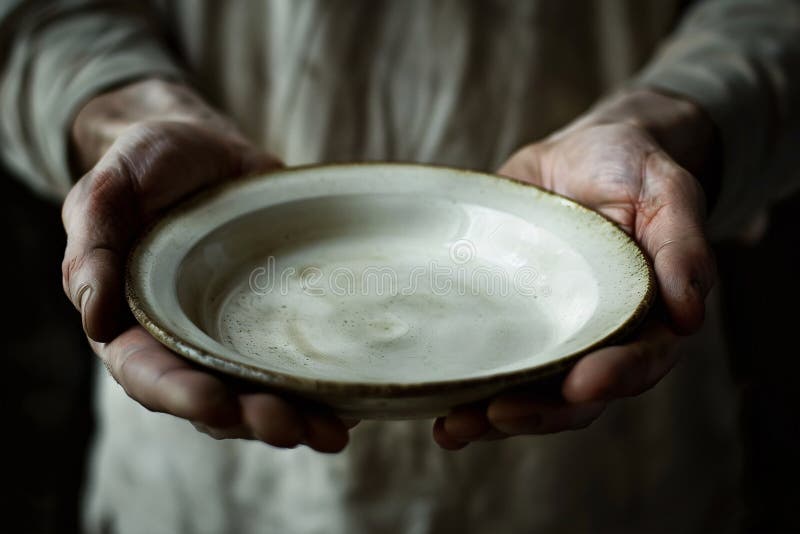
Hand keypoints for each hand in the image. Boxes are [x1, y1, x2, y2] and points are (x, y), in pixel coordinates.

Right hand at [63, 79, 351, 451]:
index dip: (181, 395)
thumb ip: (94, 247)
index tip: (217, 405)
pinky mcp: (272, 317)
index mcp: (132, 323)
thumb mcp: (107, 191)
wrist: (201, 145)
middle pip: (214, 398)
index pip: (148, 374)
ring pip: (258, 390)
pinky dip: (322, 385)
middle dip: (250, 419)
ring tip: (331, 432)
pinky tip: (355, 401)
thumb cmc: (144, 166)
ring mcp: (232, 332)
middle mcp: (184, 340)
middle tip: (292, 428)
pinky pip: (294, 358)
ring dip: (294, 417)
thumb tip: (94, 318)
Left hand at [433, 90, 716, 448]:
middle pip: (574, 393)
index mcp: (643, 317)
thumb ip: (683, 247)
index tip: (581, 384)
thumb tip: (689, 316)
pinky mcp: (506, 316)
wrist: (584, 151)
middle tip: (501, 413)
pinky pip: (489, 359)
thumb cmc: (634, 171)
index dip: (612, 378)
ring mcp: (547, 331)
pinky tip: (437, 412)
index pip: (635, 361)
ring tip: (456, 428)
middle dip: (540, 410)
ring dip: (492, 415)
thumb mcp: (668, 192)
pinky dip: (464, 389)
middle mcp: (594, 336)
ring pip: (526, 388)